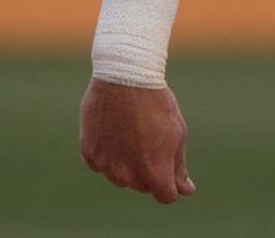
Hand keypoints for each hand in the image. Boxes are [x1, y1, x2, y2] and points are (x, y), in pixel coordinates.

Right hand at [78, 78, 195, 203]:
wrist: (125, 78)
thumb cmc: (156, 104)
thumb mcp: (176, 133)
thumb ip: (178, 166)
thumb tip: (185, 190)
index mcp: (154, 171)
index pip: (165, 196)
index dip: (173, 186)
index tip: (174, 173)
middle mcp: (127, 174)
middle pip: (143, 186)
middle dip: (151, 171)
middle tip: (153, 142)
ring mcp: (106, 165)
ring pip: (121, 177)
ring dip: (129, 164)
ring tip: (135, 134)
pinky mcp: (89, 154)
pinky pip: (102, 164)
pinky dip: (110, 154)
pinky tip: (116, 132)